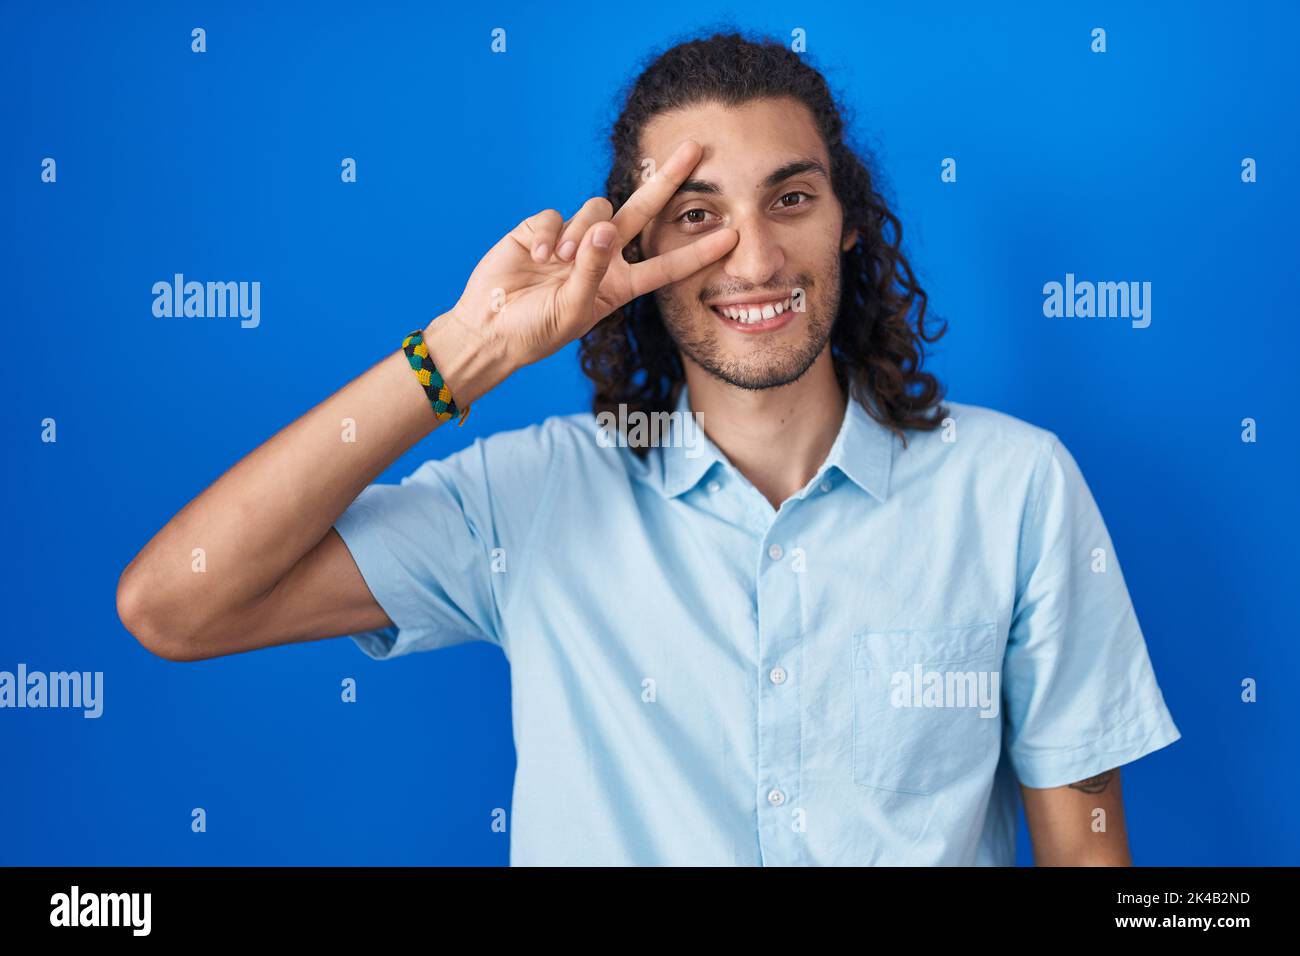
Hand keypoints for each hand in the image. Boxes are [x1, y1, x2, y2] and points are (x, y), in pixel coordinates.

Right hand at [437, 140, 737, 386]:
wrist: (489, 328)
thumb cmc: (535, 331)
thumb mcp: (572, 310)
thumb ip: (591, 269)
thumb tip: (604, 228)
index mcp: (619, 284)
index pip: (667, 264)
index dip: (698, 250)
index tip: (733, 236)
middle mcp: (603, 255)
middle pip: (643, 211)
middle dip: (668, 179)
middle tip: (695, 148)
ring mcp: (574, 239)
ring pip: (595, 210)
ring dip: (579, 234)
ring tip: (556, 264)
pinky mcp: (542, 228)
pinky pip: (555, 216)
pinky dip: (548, 236)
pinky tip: (535, 260)